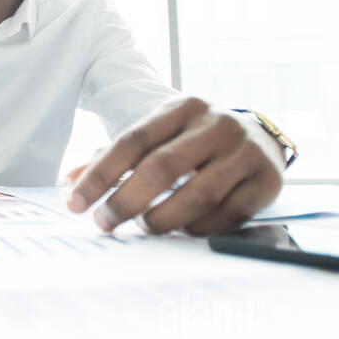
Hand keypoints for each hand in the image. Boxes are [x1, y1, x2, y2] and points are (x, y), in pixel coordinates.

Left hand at [65, 97, 283, 235]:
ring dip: (162, 219)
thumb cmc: (195, 143)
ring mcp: (246, 151)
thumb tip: (70, 181)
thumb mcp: (160, 138)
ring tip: (143, 228)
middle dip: (125, 201)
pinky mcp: (268, 180)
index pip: (133, 140)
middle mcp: (217, 124)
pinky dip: (199, 228)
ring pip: (197, 195)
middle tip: (103, 223)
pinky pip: (228, 214)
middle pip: (162, 167)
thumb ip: (116, 157)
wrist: (260, 138)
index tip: (75, 203)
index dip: (100, 174)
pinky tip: (182, 230)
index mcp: (183, 108)